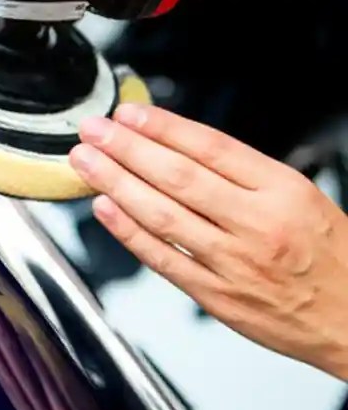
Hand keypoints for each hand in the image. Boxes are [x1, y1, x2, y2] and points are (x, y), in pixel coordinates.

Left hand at [70, 104, 347, 378]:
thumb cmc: (333, 259)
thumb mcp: (304, 198)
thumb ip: (244, 177)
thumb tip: (180, 149)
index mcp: (283, 191)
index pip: (211, 148)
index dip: (164, 127)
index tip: (129, 113)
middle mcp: (257, 224)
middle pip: (178, 177)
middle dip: (127, 149)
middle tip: (93, 130)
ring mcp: (233, 262)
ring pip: (162, 215)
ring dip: (116, 184)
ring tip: (86, 162)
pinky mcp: (215, 296)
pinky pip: (163, 258)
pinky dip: (128, 232)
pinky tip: (105, 209)